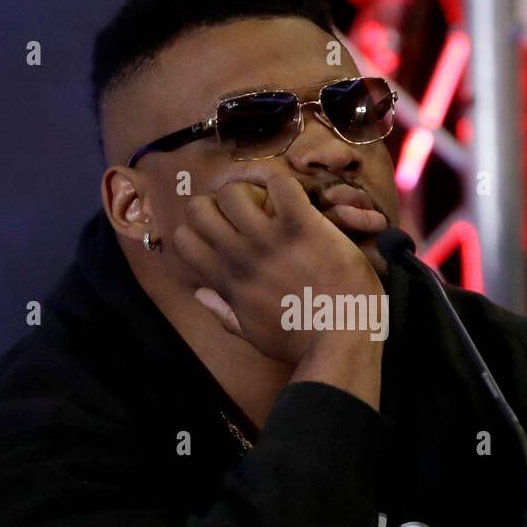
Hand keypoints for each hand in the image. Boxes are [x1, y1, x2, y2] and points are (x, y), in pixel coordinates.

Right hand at [172, 176, 385, 367]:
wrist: (342, 340)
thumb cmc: (301, 342)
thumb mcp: (254, 335)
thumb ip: (224, 312)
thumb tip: (200, 294)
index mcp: (226, 282)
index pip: (184, 239)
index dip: (199, 228)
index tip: (220, 229)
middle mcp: (239, 256)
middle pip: (199, 207)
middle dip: (216, 203)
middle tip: (242, 209)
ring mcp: (270, 239)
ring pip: (232, 191)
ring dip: (248, 189)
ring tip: (269, 199)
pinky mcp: (303, 226)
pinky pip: (280, 184)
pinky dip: (283, 184)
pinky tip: (295, 197)